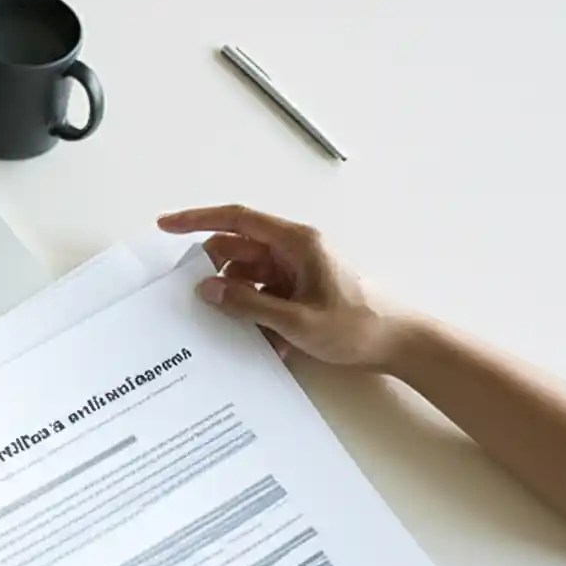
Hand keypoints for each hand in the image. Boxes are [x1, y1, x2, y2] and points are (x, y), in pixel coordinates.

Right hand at [158, 204, 413, 368]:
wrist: (400, 345)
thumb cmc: (357, 326)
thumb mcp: (296, 320)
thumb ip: (247, 303)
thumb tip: (206, 289)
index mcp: (295, 242)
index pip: (236, 219)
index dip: (197, 220)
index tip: (166, 226)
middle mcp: (293, 250)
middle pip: (237, 251)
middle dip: (214, 274)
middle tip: (191, 299)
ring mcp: (296, 272)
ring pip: (248, 277)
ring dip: (238, 302)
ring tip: (233, 331)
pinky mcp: (299, 293)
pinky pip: (264, 297)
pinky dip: (257, 317)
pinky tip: (266, 345)